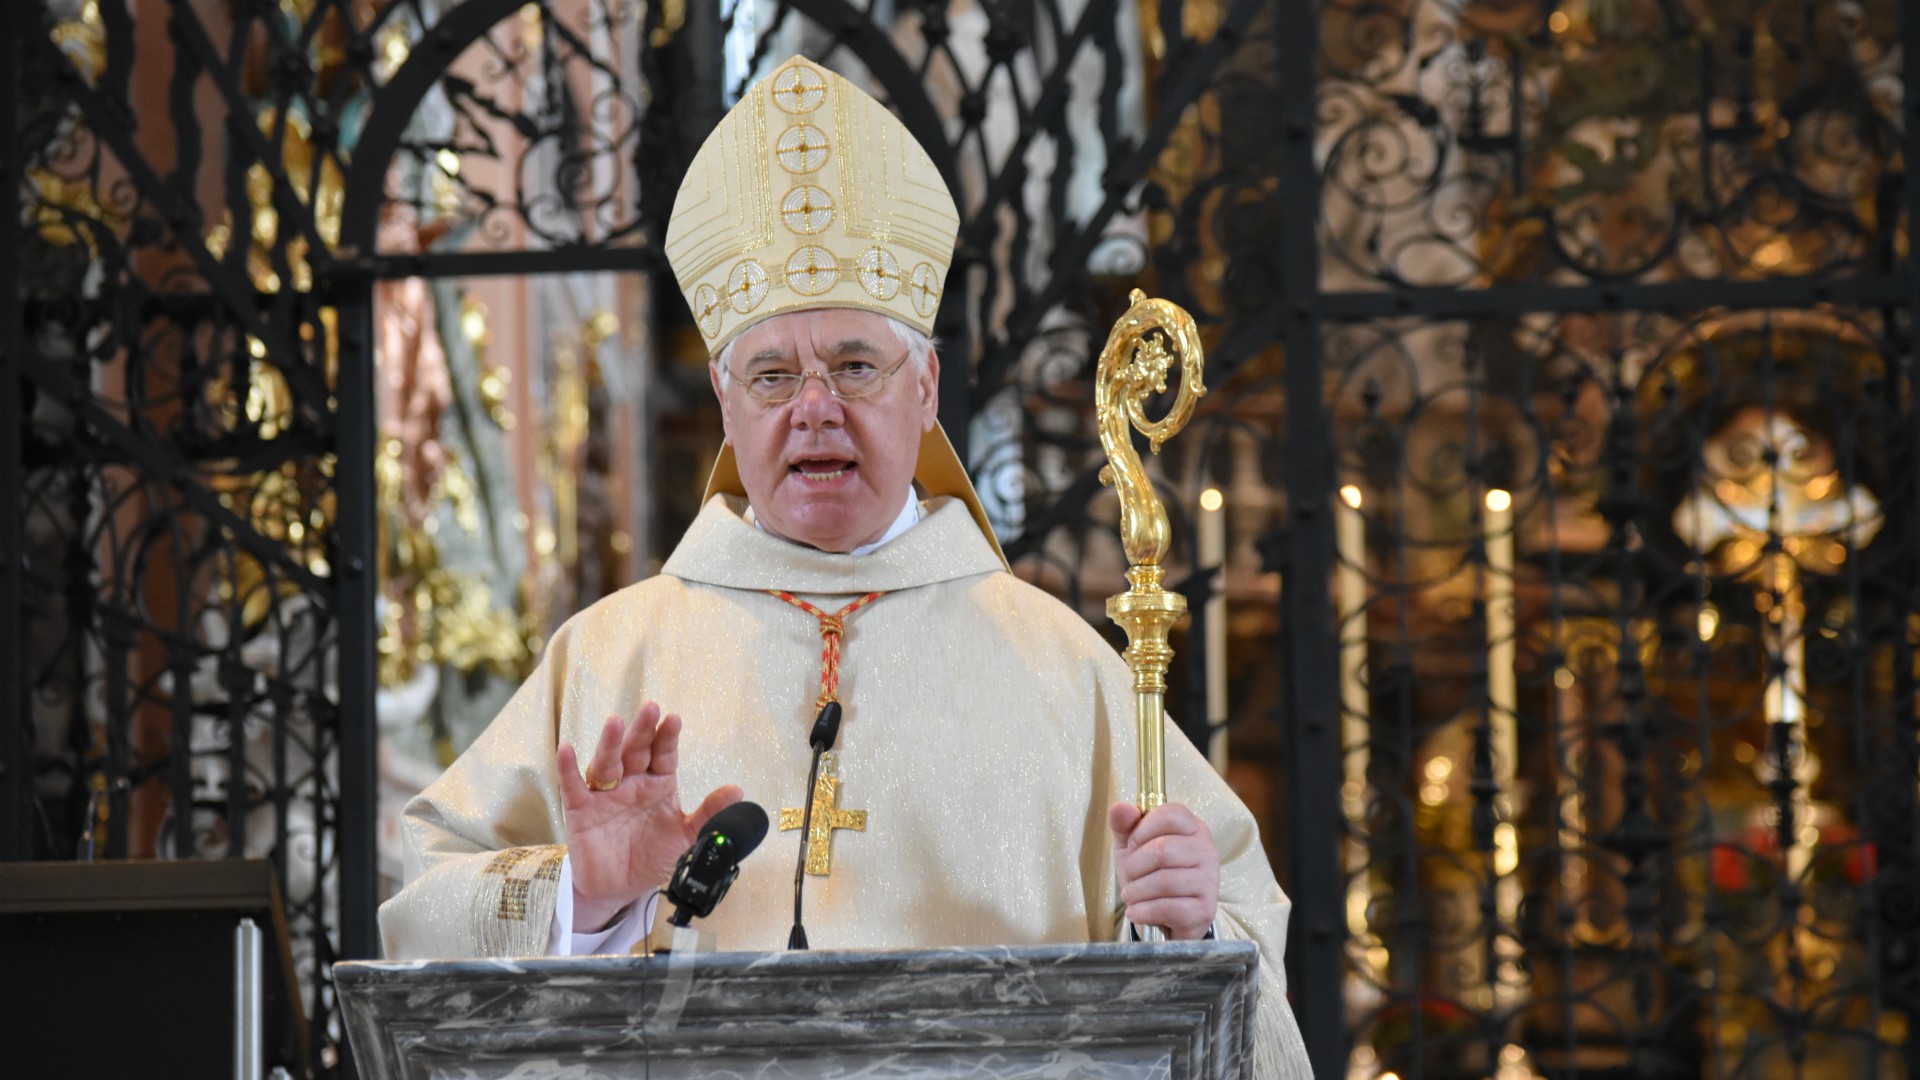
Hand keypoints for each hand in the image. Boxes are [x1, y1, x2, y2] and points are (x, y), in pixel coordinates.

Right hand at [556, 703, 742, 933]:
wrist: (618, 888)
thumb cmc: (651, 856)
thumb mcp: (686, 838)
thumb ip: (709, 815)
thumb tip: (738, 792)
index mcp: (658, 784)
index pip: (664, 755)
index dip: (668, 738)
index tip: (674, 720)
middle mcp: (631, 783)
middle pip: (636, 751)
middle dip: (643, 730)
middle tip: (651, 708)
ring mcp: (605, 794)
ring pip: (607, 763)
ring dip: (610, 743)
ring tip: (616, 723)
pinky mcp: (581, 810)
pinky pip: (574, 787)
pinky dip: (568, 768)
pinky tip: (567, 751)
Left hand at [1107, 801, 1219, 940]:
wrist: (1167, 917)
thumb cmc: (1149, 874)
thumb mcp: (1132, 846)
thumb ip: (1124, 825)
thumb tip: (1119, 807)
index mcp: (1192, 827)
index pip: (1169, 815)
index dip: (1141, 831)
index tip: (1132, 846)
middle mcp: (1207, 850)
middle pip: (1162, 850)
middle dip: (1134, 866)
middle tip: (1128, 876)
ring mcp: (1210, 880)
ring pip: (1164, 881)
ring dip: (1136, 891)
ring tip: (1130, 896)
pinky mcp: (1205, 909)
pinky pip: (1168, 907)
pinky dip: (1143, 911)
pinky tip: (1136, 912)